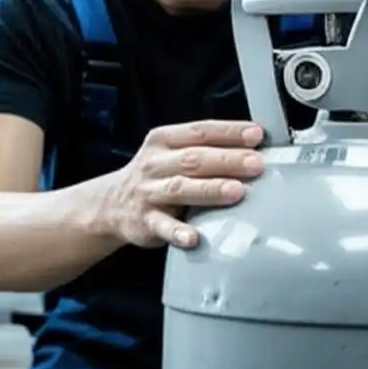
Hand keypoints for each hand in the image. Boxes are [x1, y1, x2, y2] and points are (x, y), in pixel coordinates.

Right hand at [85, 120, 265, 248]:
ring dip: (210, 190)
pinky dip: (179, 232)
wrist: (111, 204)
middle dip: (227, 160)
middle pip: (194, 159)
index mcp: (164, 140)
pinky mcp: (145, 222)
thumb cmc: (157, 174)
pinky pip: (163, 227)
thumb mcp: (173, 152)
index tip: (256, 135)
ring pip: (181, 189)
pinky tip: (195, 237)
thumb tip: (255, 146)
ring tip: (236, 192)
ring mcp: (149, 193)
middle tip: (256, 164)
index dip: (229, 132)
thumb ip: (207, 147)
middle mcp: (155, 164)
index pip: (200, 131)